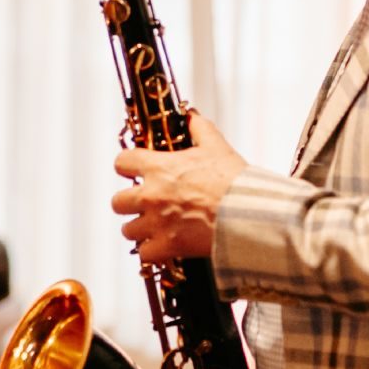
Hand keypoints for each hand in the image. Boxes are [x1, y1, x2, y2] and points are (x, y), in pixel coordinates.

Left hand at [111, 112, 247, 263]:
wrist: (250, 215)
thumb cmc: (234, 181)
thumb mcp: (217, 147)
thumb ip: (200, 129)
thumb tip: (192, 115)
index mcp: (159, 168)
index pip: (122, 162)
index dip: (127, 167)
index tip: (134, 172)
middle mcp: (151, 196)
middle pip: (117, 201)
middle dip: (129, 204)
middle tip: (144, 205)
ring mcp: (157, 223)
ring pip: (128, 230)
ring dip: (139, 229)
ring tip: (154, 228)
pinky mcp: (168, 247)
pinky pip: (144, 253)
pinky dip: (152, 252)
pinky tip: (163, 247)